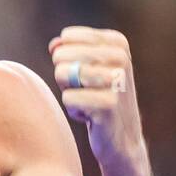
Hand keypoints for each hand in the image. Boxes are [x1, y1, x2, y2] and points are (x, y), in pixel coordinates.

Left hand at [49, 26, 146, 172]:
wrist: (122, 139)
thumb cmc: (98, 100)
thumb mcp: (85, 70)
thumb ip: (66, 51)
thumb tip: (53, 45)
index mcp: (117, 43)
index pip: (67, 37)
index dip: (65, 59)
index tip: (84, 75)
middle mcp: (120, 57)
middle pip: (61, 56)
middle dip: (64, 78)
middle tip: (84, 92)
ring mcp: (117, 79)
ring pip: (62, 74)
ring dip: (69, 93)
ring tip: (87, 103)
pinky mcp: (108, 104)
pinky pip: (68, 98)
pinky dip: (73, 111)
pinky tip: (90, 117)